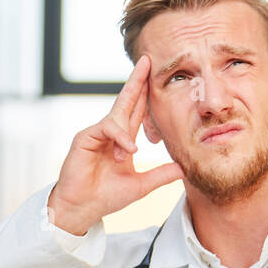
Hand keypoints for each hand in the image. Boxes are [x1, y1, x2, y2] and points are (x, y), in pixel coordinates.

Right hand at [47, 54, 183, 235]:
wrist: (83, 208)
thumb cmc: (106, 197)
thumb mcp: (141, 185)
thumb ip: (161, 175)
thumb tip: (185, 169)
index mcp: (122, 139)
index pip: (136, 111)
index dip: (146, 94)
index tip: (156, 77)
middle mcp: (110, 132)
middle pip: (125, 100)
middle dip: (136, 80)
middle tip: (147, 59)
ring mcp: (96, 133)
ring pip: (118, 116)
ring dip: (127, 131)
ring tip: (128, 155)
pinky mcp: (85, 138)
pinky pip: (107, 128)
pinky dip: (120, 139)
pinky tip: (127, 153)